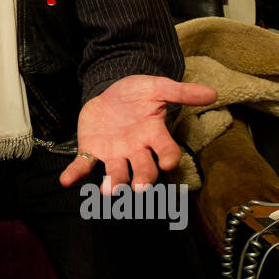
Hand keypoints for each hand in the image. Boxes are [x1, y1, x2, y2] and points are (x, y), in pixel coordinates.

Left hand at [60, 75, 217, 192]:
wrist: (110, 93)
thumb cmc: (138, 94)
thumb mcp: (158, 87)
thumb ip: (181, 91)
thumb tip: (212, 93)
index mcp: (154, 135)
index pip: (166, 150)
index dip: (168, 157)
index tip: (169, 163)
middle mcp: (136, 150)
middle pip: (143, 169)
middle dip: (142, 179)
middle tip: (139, 188)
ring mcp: (114, 153)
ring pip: (115, 172)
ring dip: (112, 182)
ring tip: (107, 191)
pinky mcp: (92, 151)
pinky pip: (84, 165)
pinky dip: (75, 173)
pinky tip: (66, 180)